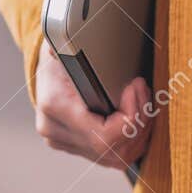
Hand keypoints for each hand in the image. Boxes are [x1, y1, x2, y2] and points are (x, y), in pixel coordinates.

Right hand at [34, 38, 153, 168]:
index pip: (102, 136)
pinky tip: (138, 118)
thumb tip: (83, 34)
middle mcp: (55, 130)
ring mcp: (63, 142)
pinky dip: (132, 140)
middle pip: (113, 149)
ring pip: (116, 159)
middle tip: (144, 91)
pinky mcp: (74, 147)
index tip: (136, 88)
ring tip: (144, 103)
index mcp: (55, 105)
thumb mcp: (68, 36)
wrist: (47, 61)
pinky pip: (112, 157)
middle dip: (139, 122)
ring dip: (139, 134)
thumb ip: (77, 39)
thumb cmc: (62, 46)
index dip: (130, 118)